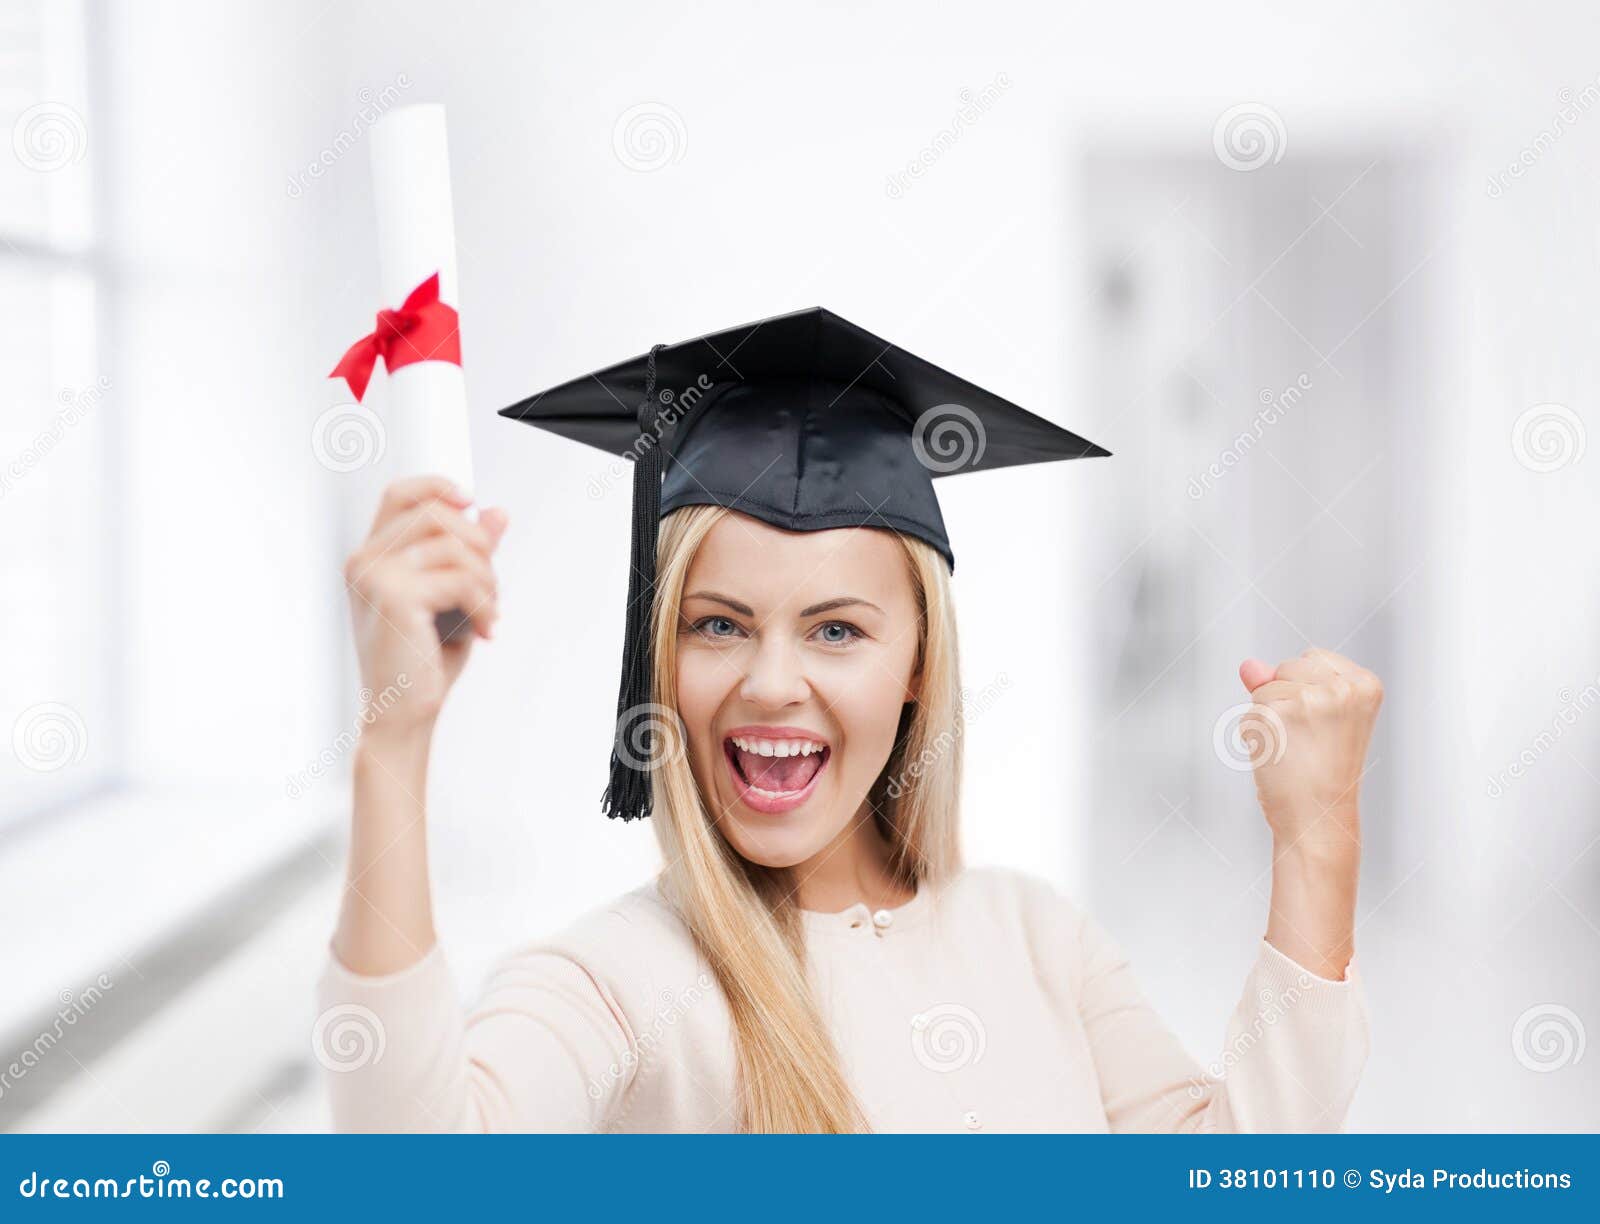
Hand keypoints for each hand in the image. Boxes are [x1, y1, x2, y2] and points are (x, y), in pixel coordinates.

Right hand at [342, 475, 509, 740]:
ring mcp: (376, 576)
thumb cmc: (419, 662)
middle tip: (490, 589)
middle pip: (438, 514)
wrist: (400, 715)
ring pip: (456, 546)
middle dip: (480, 547)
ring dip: (487, 581)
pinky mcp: (396, 596)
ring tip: (489, 613)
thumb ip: (467, 553)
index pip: (401, 494)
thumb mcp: (449, 597)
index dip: (438, 487)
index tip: (472, 504)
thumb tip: (496, 513)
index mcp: (370, 558)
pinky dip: (485, 604)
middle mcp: (365, 561)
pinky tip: (483, 630)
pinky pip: (462, 578)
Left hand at [1237, 647, 1382, 859]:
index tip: (1324, 726)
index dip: (1307, 691)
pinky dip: (1255, 732)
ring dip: (1269, 715)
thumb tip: (1248, 666)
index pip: (1312, 658)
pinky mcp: (1276, 714)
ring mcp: (1309, 699)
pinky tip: (1278, 755)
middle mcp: (1342, 688)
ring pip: (1266, 687)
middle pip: (1288, 666)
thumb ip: (1283, 683)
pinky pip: (1250, 709)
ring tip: (1294, 748)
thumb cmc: (1321, 772)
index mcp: (1365, 684)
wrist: (1318, 817)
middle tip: (1308, 741)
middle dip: (1286, 697)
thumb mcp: (1316, 718)